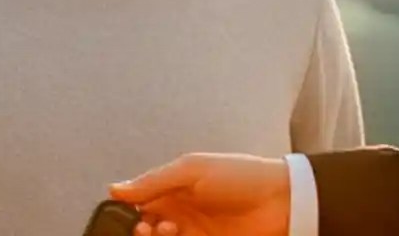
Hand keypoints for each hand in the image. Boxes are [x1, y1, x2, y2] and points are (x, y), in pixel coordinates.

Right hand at [110, 154, 291, 235]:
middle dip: (139, 229)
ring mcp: (193, 233)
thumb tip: (115, 189)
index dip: (127, 211)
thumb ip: (154, 180)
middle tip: (147, 227)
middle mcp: (179, 212)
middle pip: (145, 226)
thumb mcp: (193, 169)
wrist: (283, 201)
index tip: (126, 215)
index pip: (138, 202)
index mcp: (173, 188)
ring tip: (167, 229)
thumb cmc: (239, 176)